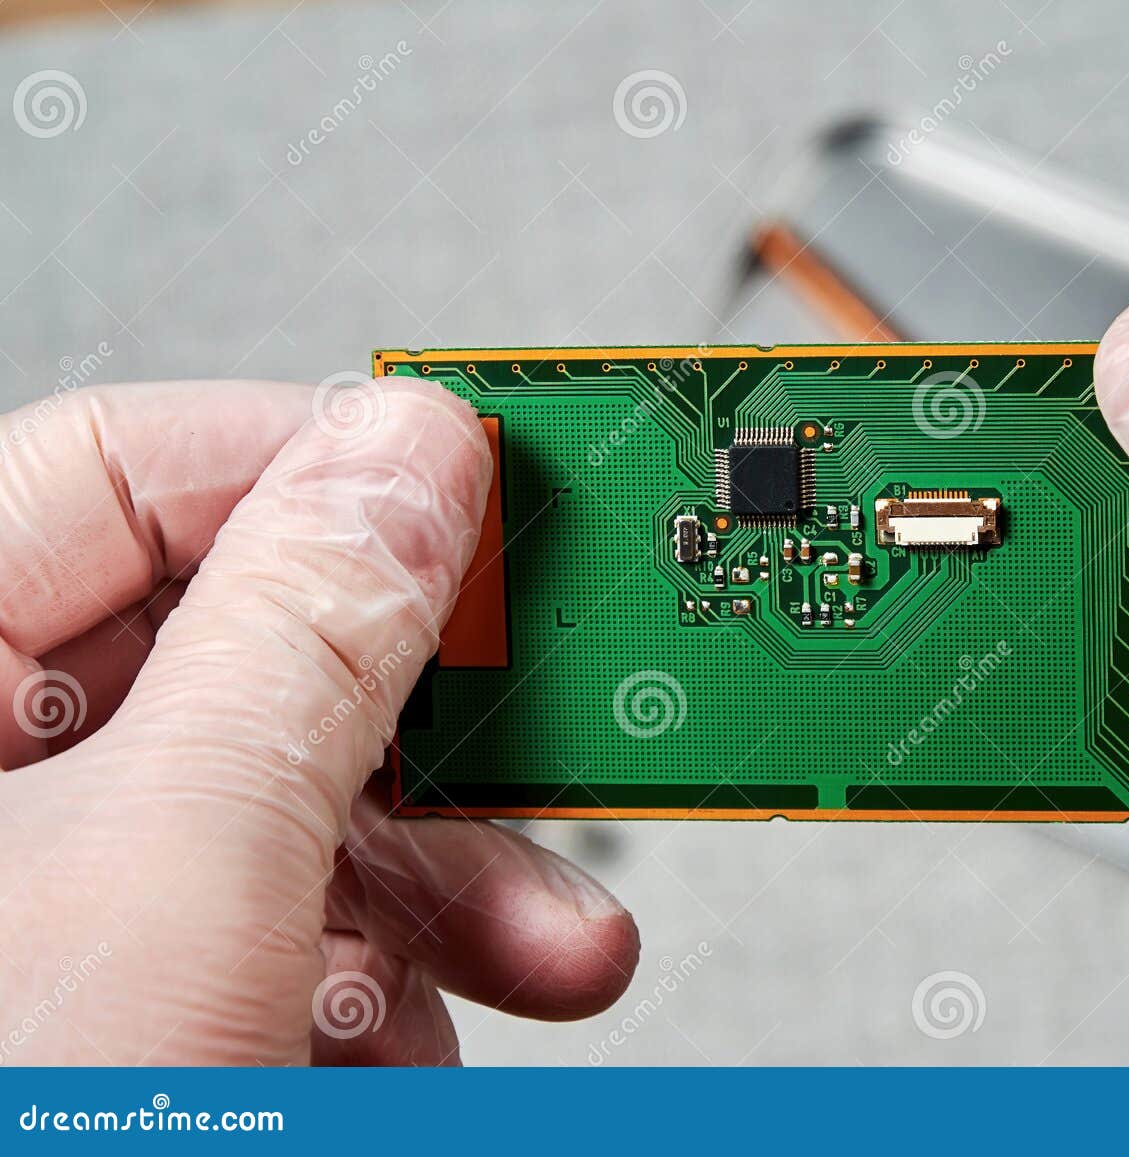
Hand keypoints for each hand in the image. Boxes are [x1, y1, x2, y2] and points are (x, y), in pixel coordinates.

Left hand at [0, 379, 638, 1064]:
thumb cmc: (17, 1134)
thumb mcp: (184, 860)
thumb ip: (309, 633)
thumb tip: (414, 456)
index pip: (120, 469)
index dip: (319, 463)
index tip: (487, 486)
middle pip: (250, 661)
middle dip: (435, 738)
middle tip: (553, 730)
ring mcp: (56, 898)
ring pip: (298, 816)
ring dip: (453, 890)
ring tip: (552, 947)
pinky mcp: (136, 1001)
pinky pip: (287, 937)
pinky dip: (383, 984)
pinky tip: (408, 1041)